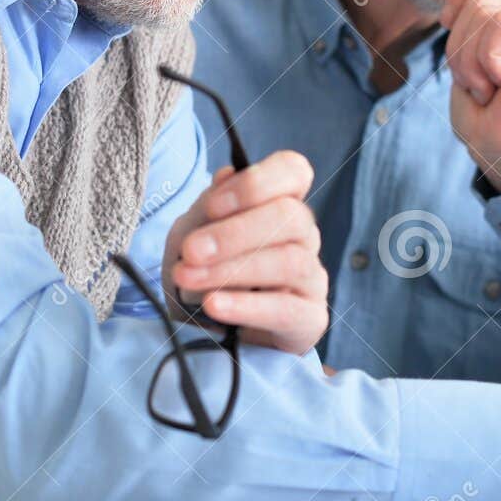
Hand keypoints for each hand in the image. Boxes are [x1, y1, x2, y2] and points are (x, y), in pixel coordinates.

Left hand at [161, 150, 328, 355]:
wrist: (207, 329)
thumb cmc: (206, 270)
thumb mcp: (193, 233)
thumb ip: (208, 207)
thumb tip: (225, 175)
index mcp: (281, 204)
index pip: (294, 172)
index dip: (258, 182)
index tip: (213, 205)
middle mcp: (304, 236)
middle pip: (290, 216)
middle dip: (235, 233)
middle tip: (191, 251)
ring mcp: (312, 277)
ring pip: (289, 262)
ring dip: (233, 270)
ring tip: (188, 280)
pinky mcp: (310, 318)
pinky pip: (286, 309)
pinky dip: (246, 306)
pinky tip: (213, 304)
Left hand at [440, 0, 500, 193]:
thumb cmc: (487, 115)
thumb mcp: (463, 54)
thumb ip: (468, 15)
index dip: (455, 12)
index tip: (467, 58)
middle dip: (459, 47)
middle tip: (483, 82)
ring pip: (481, 11)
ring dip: (472, 61)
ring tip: (493, 87)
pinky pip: (500, 26)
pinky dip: (488, 62)